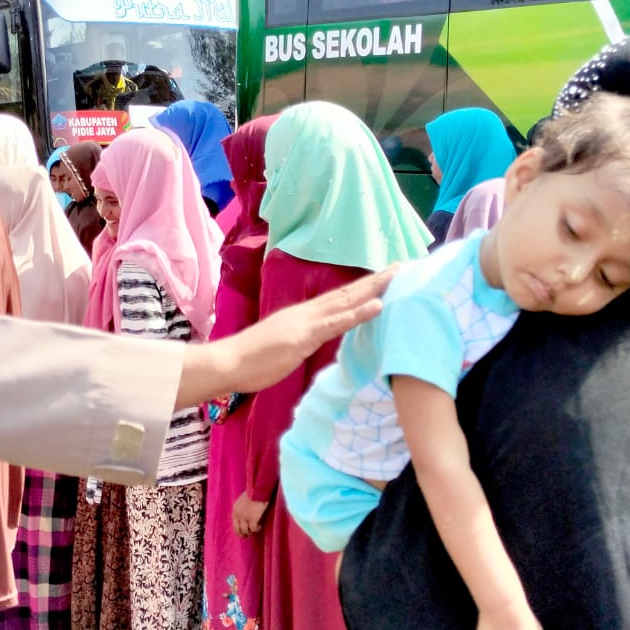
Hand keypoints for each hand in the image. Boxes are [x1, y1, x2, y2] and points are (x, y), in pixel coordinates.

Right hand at [192, 267, 393, 402]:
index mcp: (304, 317)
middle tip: (403, 266)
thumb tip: (313, 341)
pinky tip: (378, 305)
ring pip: (346, 301)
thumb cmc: (251, 360)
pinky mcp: (303, 336)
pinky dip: (358, 314)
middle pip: (348, 293)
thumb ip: (301, 341)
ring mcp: (306, 323)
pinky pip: (336, 324)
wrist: (227, 362)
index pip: (340, 299)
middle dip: (376, 281)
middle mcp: (308, 313)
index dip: (363, 288)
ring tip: (397, 277)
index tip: (385, 278)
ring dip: (374, 289)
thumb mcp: (284, 348)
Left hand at [232, 492, 268, 536]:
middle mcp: (238, 515)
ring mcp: (245, 518)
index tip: (243, 533)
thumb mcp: (243, 500)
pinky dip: (257, 529)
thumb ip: (242, 508)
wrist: (258, 489)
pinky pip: (254, 529)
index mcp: (235, 510)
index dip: (239, 531)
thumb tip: (245, 516)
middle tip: (249, 536)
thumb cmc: (254, 492)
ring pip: (246, 531)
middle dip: (244, 534)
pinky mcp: (253, 519)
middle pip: (239, 530)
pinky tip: (260, 526)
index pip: (235, 525)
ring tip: (257, 529)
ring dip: (251, 532)